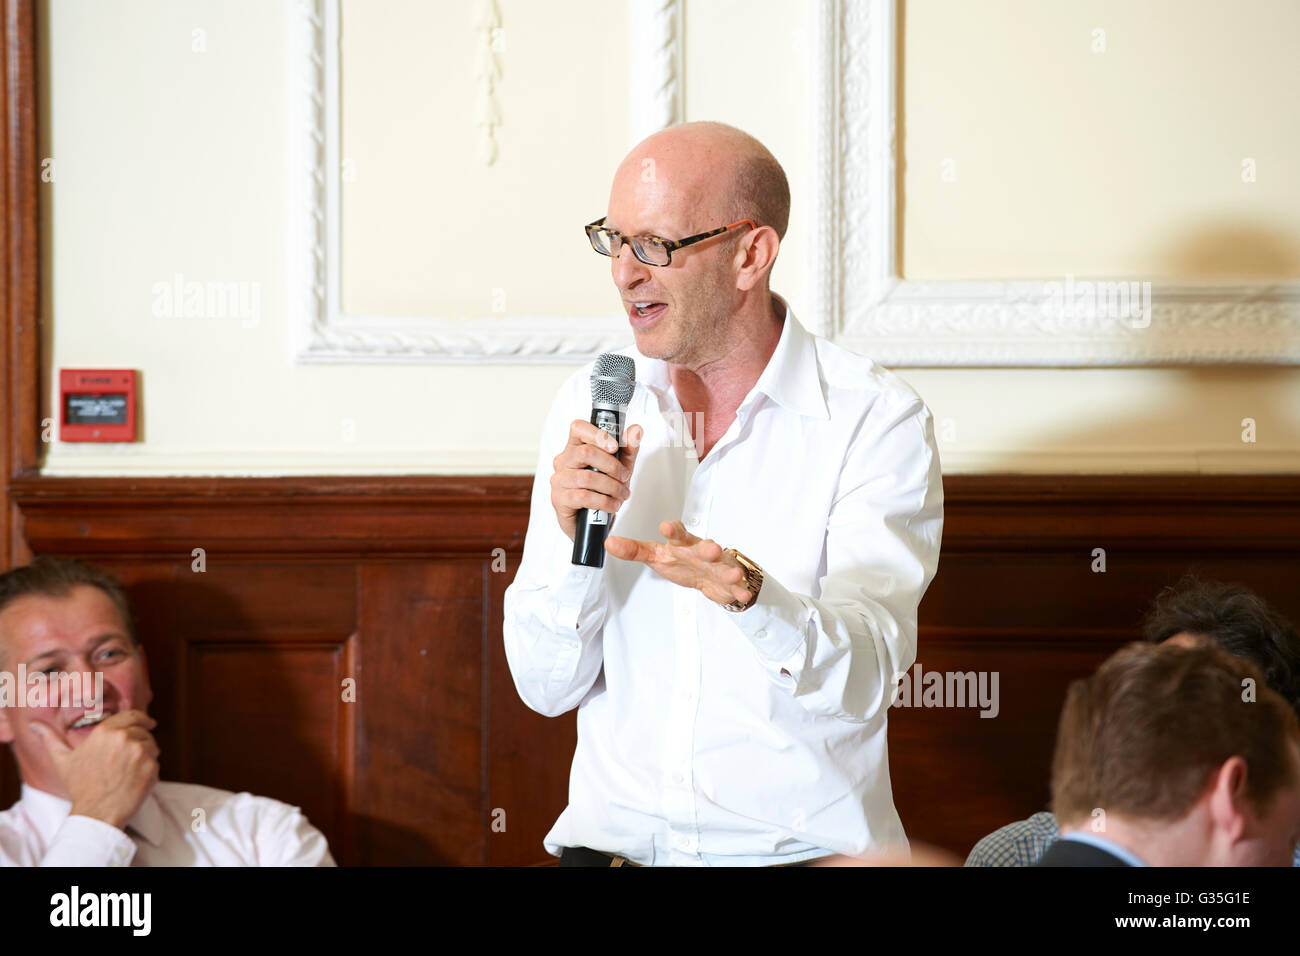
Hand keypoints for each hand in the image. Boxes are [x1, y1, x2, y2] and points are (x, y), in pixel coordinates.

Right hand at [30, 710, 159, 829]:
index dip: (142, 719)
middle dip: (141, 741)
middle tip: (133, 757)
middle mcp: (124, 737)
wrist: (96, 813)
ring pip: (152, 746)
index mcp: (106, 731)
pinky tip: (134, 782)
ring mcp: (140, 751)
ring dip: (147, 756)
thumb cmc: (80, 787)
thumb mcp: (63, 761)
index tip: (149, 723)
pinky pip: (156, 763)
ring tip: (129, 772)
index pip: (133, 715)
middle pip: (144, 732)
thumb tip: (34, 724)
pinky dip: (150, 771)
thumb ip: (51, 739)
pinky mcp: (152, 766)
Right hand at [551, 420, 643, 541]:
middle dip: (612, 466)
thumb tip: (636, 430)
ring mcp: (559, 480)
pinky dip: (603, 502)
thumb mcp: (621, 467)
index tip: (615, 446)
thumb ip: (629, 448)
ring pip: (586, 477)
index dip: (597, 434)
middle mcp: (564, 460)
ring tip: (622, 494)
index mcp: (576, 447)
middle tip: (625, 477)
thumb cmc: (603, 488)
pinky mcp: (559, 499)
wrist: (592, 521)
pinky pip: (583, 497)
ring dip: (611, 487)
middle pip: (585, 452)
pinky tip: (612, 505)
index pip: (578, 428)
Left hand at [605, 520, 753, 606]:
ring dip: (729, 570)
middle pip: (706, 548)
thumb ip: (635, 550)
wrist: (711, 574)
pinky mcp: (729, 581)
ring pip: (725, 566)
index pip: (678, 534)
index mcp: (683, 544)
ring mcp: (718, 565)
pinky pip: (736, 585)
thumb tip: (609, 543)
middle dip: (709, 548)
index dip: (673, 531)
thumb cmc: (682, 561)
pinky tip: (743, 593)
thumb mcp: (657, 556)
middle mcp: (702, 551)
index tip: (667, 528)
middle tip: (709, 549)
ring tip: (734, 574)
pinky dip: (740, 589)